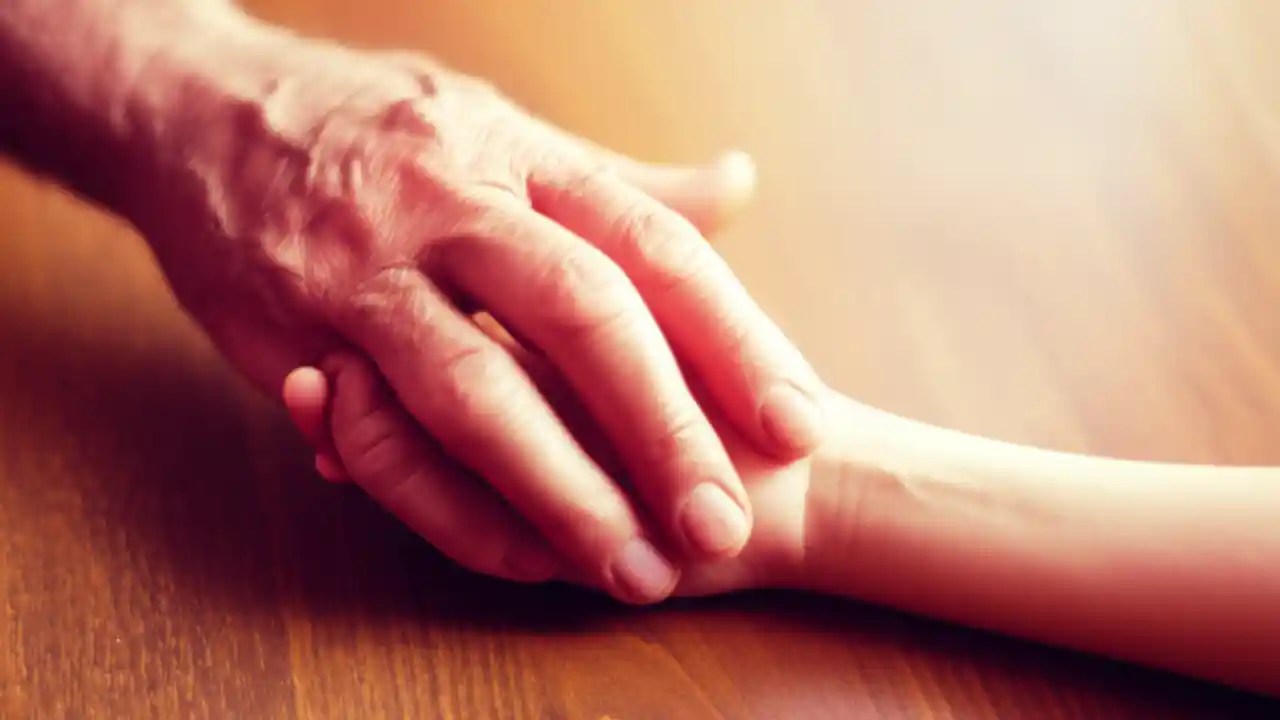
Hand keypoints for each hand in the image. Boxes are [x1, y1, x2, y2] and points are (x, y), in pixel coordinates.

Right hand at [130, 16, 824, 602]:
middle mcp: (451, 206)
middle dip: (661, 430)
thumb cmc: (387, 134)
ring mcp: (364, 272)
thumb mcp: (509, 132)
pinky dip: (447, 506)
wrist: (202, 110)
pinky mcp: (293, 336)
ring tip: (636, 569)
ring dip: (562, 492)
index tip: (797, 423)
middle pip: (580, 316)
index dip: (732, 337)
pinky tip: (519, 556)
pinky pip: (379, 443)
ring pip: (476, 390)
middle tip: (724, 522)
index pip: (652, 245)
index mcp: (524, 158)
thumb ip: (624, 180)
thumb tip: (740, 184)